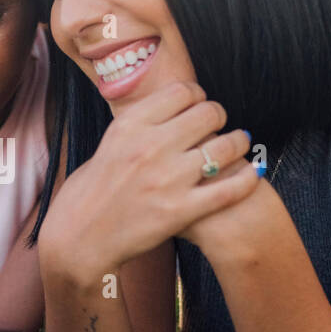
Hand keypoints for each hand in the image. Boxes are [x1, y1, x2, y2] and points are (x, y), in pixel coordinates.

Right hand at [39, 80, 259, 282]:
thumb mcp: (107, 145)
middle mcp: (150, 147)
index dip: (198, 96)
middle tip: (218, 126)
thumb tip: (169, 110)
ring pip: (225, 146)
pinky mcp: (181, 211)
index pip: (183, 92)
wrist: (78, 239)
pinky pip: (229, 189)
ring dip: (237, 142)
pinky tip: (252, 174)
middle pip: (209, 113)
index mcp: (130, 126)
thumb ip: (138, 127)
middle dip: (218, 116)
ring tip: (239, 145)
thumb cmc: (88, 194)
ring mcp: (168, 180)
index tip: (199, 105)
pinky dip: (247, 179)